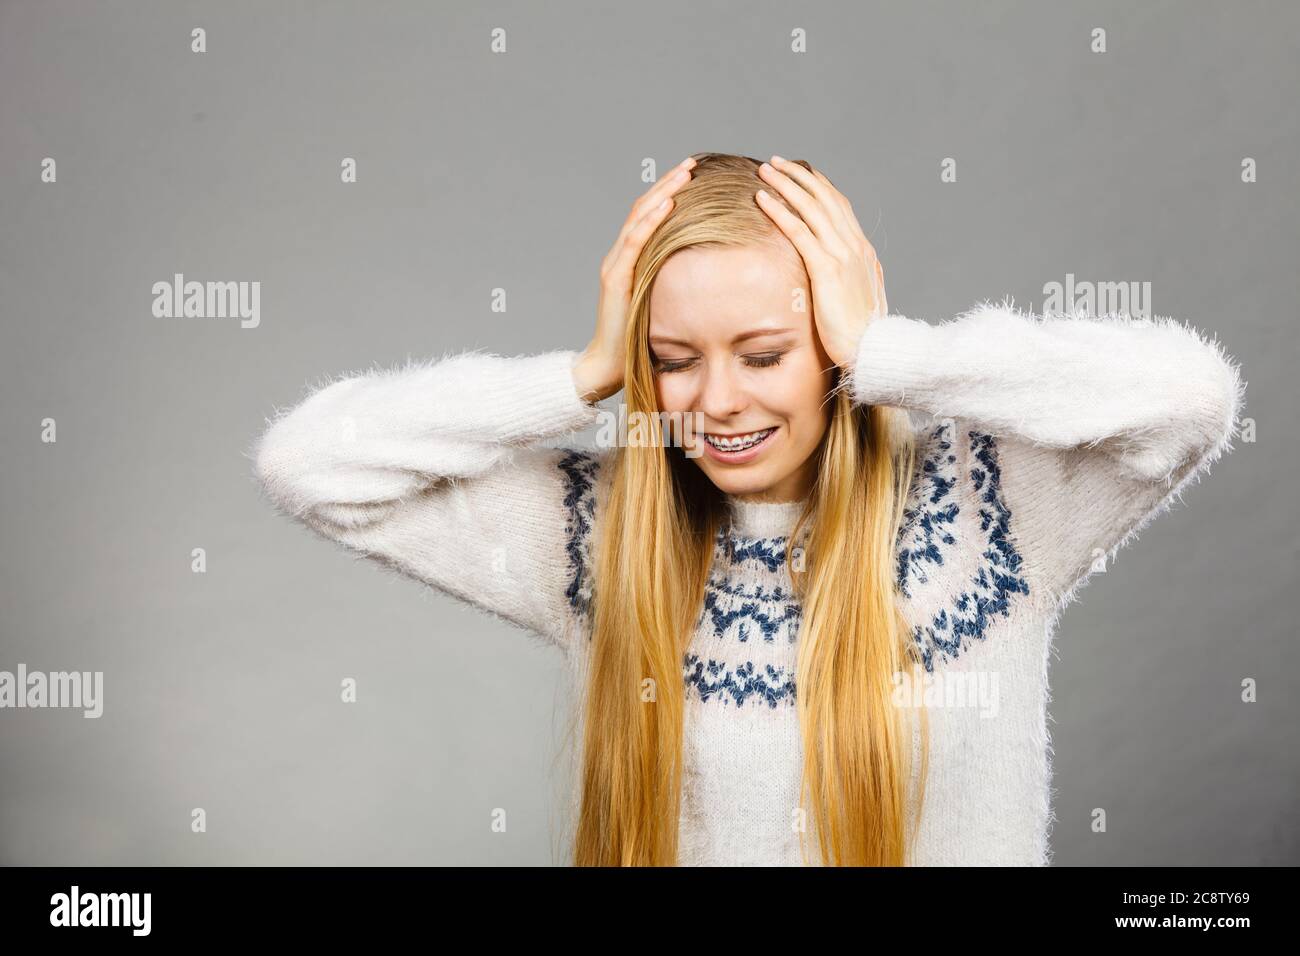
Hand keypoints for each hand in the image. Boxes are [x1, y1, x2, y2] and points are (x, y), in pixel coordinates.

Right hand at [573, 155, 697, 402]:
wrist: (607, 367)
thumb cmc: (639, 342)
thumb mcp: (665, 306)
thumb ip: (678, 285)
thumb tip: (712, 276)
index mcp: (633, 261)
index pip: (651, 216)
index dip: (671, 193)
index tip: (695, 175)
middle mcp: (620, 256)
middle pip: (645, 208)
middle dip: (669, 183)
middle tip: (694, 163)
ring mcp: (615, 265)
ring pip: (639, 218)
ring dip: (663, 193)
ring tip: (684, 173)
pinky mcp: (615, 279)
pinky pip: (634, 243)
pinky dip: (651, 220)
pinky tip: (668, 204)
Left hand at [753, 155, 886, 370]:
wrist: (872, 350)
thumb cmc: (863, 333)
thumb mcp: (860, 297)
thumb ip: (851, 277)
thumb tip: (844, 270)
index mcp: (862, 250)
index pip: (839, 206)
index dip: (818, 186)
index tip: (800, 172)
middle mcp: (854, 246)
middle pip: (824, 198)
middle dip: (799, 176)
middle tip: (777, 162)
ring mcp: (842, 256)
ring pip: (811, 208)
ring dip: (786, 185)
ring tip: (765, 170)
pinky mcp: (827, 270)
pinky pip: (799, 232)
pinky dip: (780, 211)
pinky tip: (762, 199)